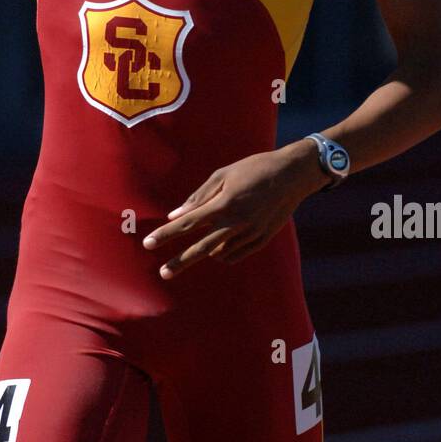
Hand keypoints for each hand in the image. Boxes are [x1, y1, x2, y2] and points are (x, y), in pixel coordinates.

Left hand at [142, 141, 323, 278]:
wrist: (292, 175)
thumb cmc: (253, 169)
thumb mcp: (223, 175)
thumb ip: (198, 197)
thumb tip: (175, 215)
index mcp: (224, 204)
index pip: (188, 224)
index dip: (166, 234)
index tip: (148, 243)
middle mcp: (237, 223)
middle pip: (201, 248)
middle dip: (180, 261)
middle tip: (163, 272)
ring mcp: (251, 234)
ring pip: (219, 252)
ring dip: (206, 250)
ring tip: (201, 242)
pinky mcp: (262, 239)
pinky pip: (236, 253)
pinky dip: (224, 252)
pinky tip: (219, 245)